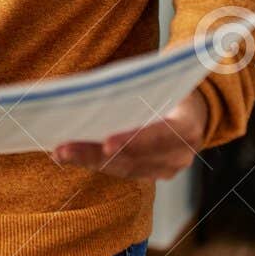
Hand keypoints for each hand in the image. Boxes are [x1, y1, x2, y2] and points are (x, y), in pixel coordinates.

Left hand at [52, 88, 208, 179]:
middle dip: (95, 154)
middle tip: (63, 149)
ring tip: (60, 152)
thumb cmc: (171, 88)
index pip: (161, 136)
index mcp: (188, 126)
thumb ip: (139, 86)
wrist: (194, 111)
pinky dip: (94, 162)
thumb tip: (94, 86)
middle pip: (134, 158)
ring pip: (123, 169)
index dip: (134, 140)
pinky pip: (121, 171)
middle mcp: (180, 154)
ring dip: (88, 161)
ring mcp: (167, 169)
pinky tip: (69, 156)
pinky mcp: (152, 174)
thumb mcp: (163, 81)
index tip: (107, 143)